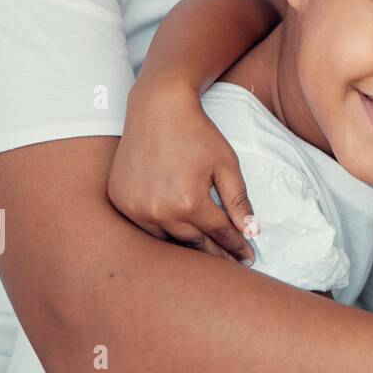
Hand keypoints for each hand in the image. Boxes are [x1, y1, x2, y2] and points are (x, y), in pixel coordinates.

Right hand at [109, 80, 255, 263]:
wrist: (157, 108)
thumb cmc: (197, 133)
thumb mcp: (226, 164)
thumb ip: (239, 200)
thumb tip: (251, 232)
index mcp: (189, 202)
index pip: (220, 234)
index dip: (237, 247)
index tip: (249, 258)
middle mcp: (159, 211)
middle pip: (194, 242)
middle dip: (216, 253)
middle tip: (231, 263)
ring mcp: (136, 209)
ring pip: (168, 240)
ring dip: (188, 247)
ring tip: (207, 255)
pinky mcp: (121, 202)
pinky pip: (144, 228)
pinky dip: (162, 233)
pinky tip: (177, 237)